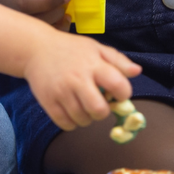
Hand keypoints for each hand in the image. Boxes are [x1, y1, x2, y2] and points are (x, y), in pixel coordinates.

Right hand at [0, 0, 70, 29]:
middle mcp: (9, 1)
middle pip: (25, 4)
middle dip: (49, 1)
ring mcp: (16, 19)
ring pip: (35, 21)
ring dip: (56, 14)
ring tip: (64, 5)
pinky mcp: (27, 32)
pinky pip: (44, 31)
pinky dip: (60, 26)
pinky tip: (66, 17)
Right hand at [23, 33, 139, 130]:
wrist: (36, 49)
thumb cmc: (70, 49)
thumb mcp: (95, 48)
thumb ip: (118, 60)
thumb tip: (138, 72)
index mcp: (93, 64)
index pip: (117, 85)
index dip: (123, 93)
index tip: (118, 93)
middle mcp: (77, 79)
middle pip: (99, 110)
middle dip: (103, 111)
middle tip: (99, 104)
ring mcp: (61, 92)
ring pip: (83, 120)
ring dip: (87, 117)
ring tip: (83, 105)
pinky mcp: (48, 102)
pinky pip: (66, 124)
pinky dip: (72, 122)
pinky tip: (72, 110)